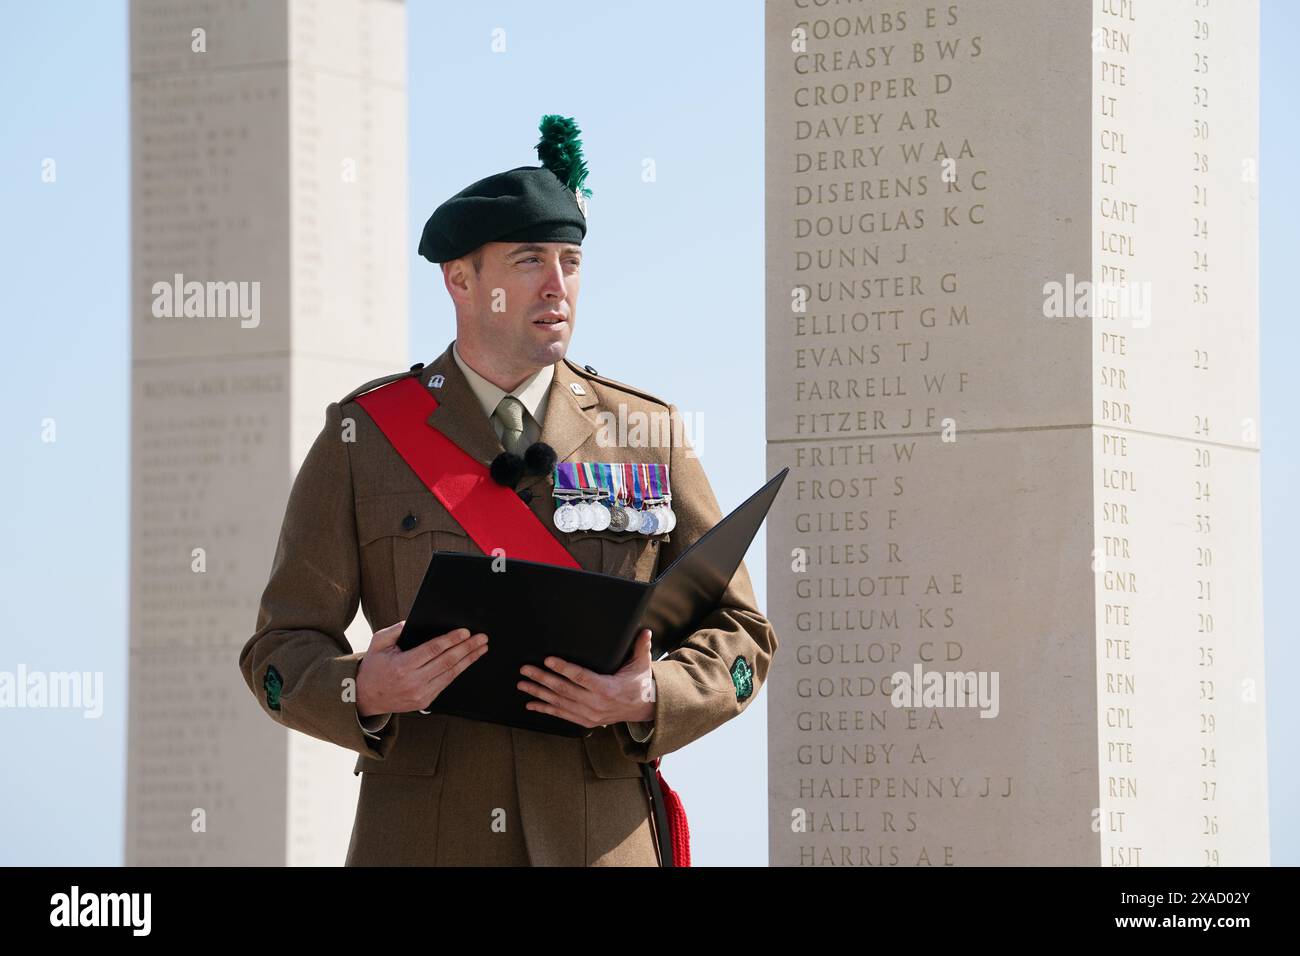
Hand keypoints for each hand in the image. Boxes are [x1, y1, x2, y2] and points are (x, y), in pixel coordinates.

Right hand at [357, 620, 487, 715]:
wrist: (365, 697)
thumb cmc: (374, 666)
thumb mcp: (378, 643)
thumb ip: (396, 629)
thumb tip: (415, 619)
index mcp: (402, 666)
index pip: (433, 650)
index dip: (451, 640)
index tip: (465, 631)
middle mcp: (413, 682)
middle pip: (447, 662)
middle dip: (467, 648)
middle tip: (482, 638)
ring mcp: (420, 694)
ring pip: (451, 674)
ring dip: (469, 660)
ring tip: (481, 648)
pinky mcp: (425, 701)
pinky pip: (446, 683)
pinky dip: (459, 671)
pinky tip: (468, 661)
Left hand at [516, 628, 654, 727]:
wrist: (643, 709)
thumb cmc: (638, 684)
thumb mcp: (641, 665)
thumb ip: (641, 647)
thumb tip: (645, 631)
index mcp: (607, 688)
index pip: (580, 677)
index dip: (563, 668)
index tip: (549, 660)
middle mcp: (595, 703)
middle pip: (564, 689)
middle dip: (542, 678)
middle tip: (526, 669)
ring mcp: (589, 714)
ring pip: (559, 702)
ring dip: (538, 693)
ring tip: (523, 684)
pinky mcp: (585, 721)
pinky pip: (561, 714)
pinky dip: (545, 709)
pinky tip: (531, 703)